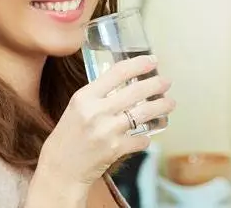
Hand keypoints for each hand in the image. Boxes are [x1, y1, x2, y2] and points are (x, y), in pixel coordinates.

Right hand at [38, 55, 173, 187]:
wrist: (60, 170)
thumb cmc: (68, 138)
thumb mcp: (77, 108)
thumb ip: (98, 96)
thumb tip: (126, 84)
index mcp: (84, 97)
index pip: (117, 72)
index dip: (139, 64)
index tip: (152, 60)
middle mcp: (96, 112)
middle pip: (136, 91)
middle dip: (156, 84)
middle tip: (166, 82)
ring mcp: (107, 131)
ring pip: (144, 113)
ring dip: (161, 107)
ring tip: (170, 103)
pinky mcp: (115, 150)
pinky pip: (141, 139)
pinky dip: (146, 137)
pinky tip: (147, 136)